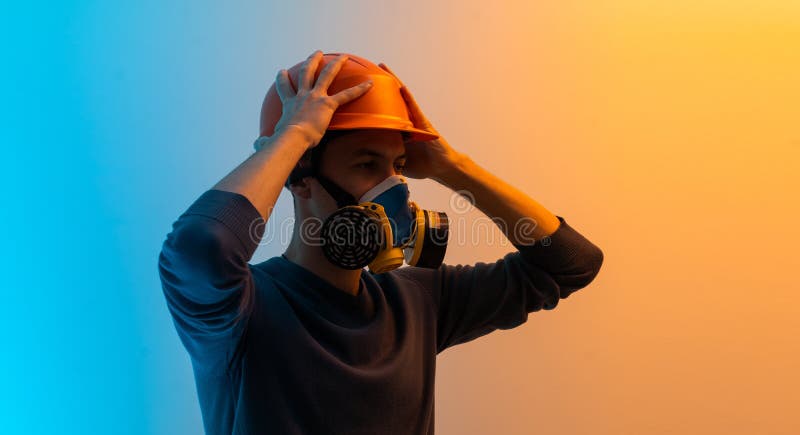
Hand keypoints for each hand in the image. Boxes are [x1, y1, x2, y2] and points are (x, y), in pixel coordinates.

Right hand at [269, 50, 373, 149]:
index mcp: (289, 104)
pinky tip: (370, 83)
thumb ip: (265, 142)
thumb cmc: (282, 141)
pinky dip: (359, 89)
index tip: (282, 72)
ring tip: (344, 57)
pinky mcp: (327, 104)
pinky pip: (346, 95)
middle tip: (317, 54)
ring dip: (336, 65)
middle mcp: (302, 96)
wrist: (292, 138)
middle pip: (307, 74)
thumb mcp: (270, 139)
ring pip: (327, 75)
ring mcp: (315, 97)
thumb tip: (258, 145)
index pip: (284, 89)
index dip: (282, 80)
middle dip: (312, 62)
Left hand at [378, 63, 464, 182]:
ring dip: (394, 82)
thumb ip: (383, 158)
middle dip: (380, 84)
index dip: (372, 99)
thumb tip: (366, 164)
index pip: (383, 110)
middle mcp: (406, 119)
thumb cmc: (420, 164)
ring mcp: (415, 119)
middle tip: (367, 68)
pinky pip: (414, 108)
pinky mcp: (423, 123)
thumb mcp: (396, 160)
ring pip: (402, 97)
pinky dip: (408, 98)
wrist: (439, 167)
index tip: (357, 87)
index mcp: (398, 127)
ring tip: (383, 68)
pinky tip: (401, 87)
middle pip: (391, 98)